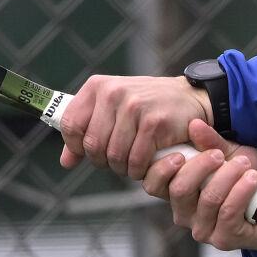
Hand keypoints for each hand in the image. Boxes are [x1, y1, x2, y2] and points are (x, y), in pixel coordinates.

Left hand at [57, 74, 212, 178]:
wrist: (190, 98)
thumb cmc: (148, 106)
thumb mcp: (114, 109)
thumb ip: (87, 132)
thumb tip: (66, 161)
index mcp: (98, 86)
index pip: (70, 124)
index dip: (76, 146)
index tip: (91, 152)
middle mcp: (114, 93)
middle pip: (92, 146)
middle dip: (103, 161)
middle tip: (118, 160)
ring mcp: (134, 107)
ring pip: (113, 157)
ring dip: (123, 168)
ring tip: (133, 161)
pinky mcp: (154, 124)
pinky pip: (135, 161)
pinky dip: (139, 170)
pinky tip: (146, 163)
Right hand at [143, 119, 256, 251]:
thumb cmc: (247, 178)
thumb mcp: (229, 154)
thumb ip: (210, 143)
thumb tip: (194, 124)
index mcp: (178, 193)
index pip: (153, 185)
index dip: (161, 169)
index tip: (181, 153)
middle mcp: (184, 214)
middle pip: (179, 189)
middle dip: (201, 167)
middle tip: (220, 155)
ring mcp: (203, 230)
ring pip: (208, 199)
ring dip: (228, 176)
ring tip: (244, 165)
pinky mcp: (224, 239)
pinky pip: (228, 212)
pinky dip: (241, 191)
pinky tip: (252, 179)